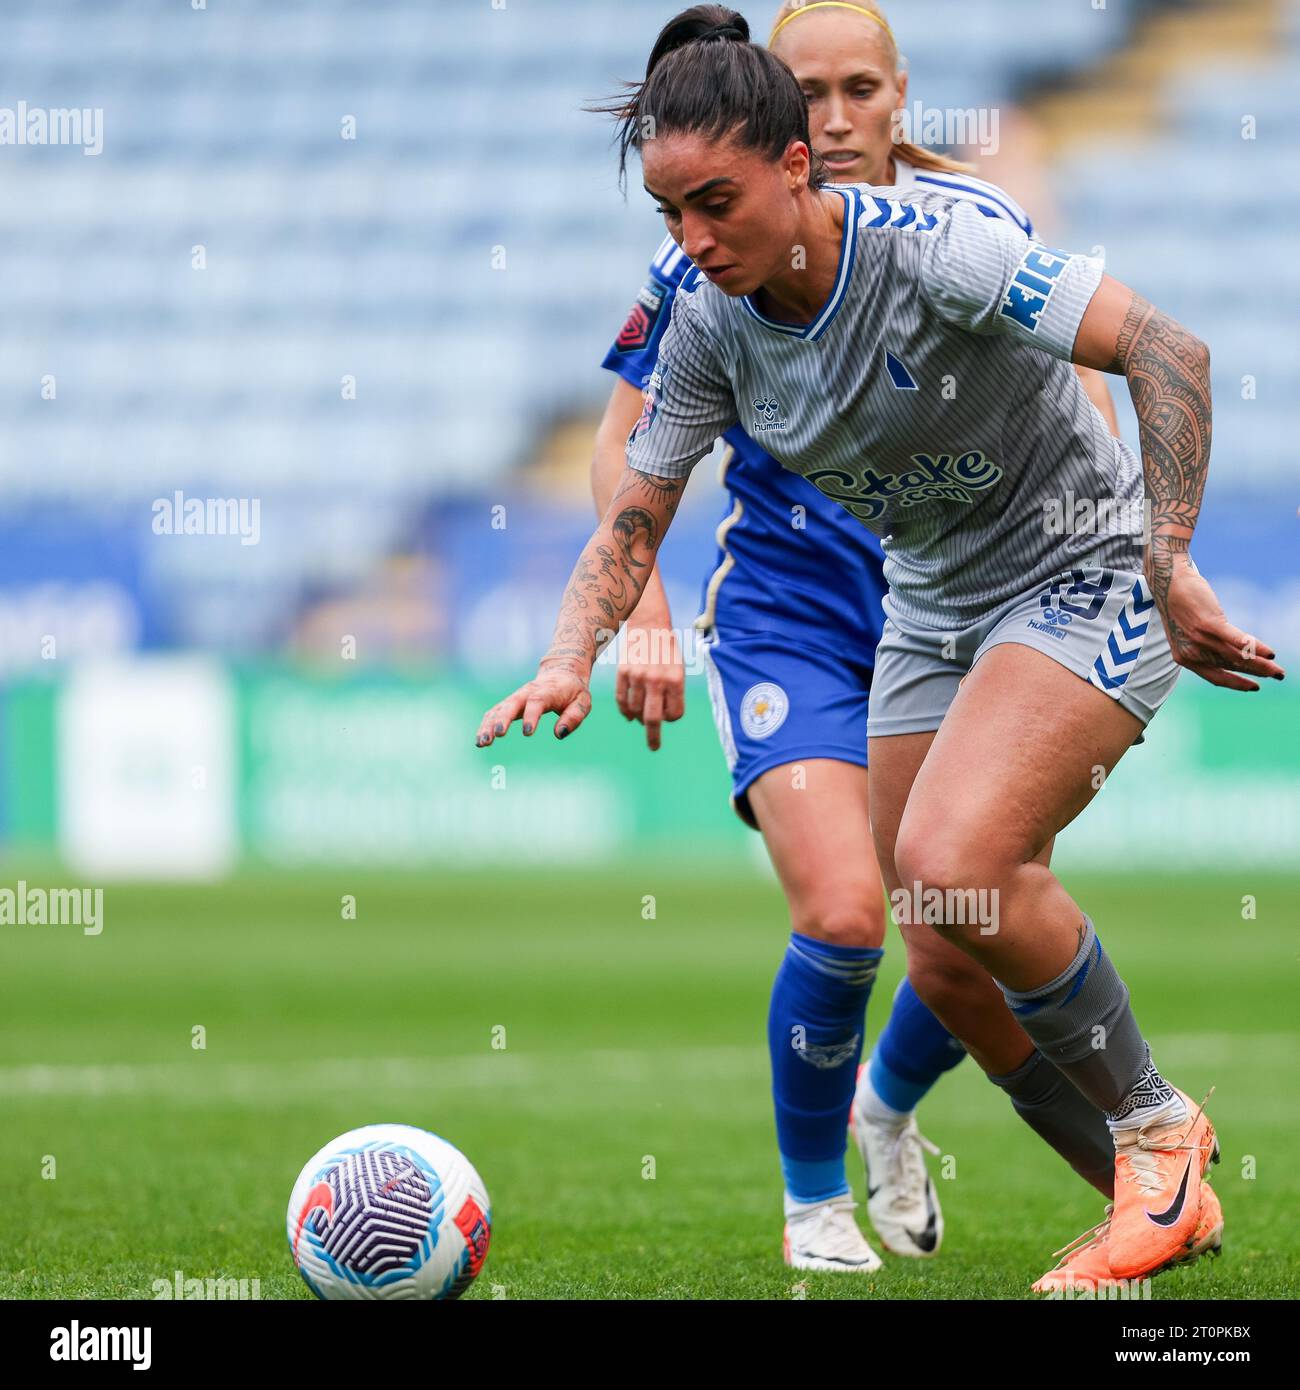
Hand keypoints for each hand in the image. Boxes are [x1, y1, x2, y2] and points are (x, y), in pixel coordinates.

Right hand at [476, 663, 591, 745]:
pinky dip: (486, 725)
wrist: (561, 673)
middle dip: (503, 719)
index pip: (537, 702)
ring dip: (489, 725)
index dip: (531, 716)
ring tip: (482, 743)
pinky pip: (494, 713)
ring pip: (498, 709)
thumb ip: (573, 717)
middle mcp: (528, 692)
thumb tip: (559, 734)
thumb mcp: (582, 702)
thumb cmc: (573, 691)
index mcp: (548, 691)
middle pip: (511, 703)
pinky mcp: (510, 703)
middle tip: (498, 734)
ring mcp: (516, 697)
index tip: (527, 733)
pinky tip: (480, 741)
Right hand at [616, 612, 684, 750]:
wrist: (649, 625)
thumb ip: (673, 693)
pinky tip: (629, 715)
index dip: (672, 717)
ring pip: (635, 711)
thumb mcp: (679, 669)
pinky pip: (622, 700)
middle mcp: (657, 679)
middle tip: (654, 747)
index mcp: (676, 679)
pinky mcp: (623, 672)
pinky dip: (625, 711)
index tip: (668, 714)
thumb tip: (661, 719)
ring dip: (638, 718)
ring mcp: (638, 676)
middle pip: (653, 718)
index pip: (674, 714)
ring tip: (640, 717)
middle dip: (654, 737)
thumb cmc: (667, 650)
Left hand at [1154, 559, 1284, 691]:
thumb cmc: (1181, 608)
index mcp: (1185, 659)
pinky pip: (1235, 639)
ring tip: (1277, 669)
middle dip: (1258, 673)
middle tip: (1279, 675)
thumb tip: (1231, 655)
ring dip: (1261, 664)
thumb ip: (1206, 647)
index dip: (1236, 684)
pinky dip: (1253, 647)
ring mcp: (1199, 638)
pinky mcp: (1208, 622)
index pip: (1215, 677)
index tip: (1254, 688)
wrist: (1167, 583)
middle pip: (1231, 666)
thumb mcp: (1188, 633)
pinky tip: (1269, 653)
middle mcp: (1191, 652)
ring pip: (1236, 656)